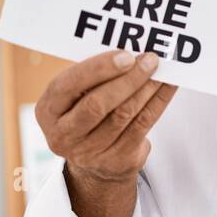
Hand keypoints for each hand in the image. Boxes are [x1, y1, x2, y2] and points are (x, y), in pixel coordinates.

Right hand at [35, 50, 177, 186]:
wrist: (95, 163)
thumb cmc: (87, 113)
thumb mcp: (77, 97)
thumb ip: (93, 78)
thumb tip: (130, 52)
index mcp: (48, 111)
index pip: (68, 86)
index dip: (98, 69)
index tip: (126, 56)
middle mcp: (63, 134)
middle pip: (97, 104)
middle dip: (128, 79)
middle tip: (150, 60)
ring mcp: (89, 152)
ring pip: (124, 115)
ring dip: (147, 89)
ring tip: (162, 71)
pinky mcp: (117, 160)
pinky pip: (142, 126)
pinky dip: (158, 103)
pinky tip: (168, 87)